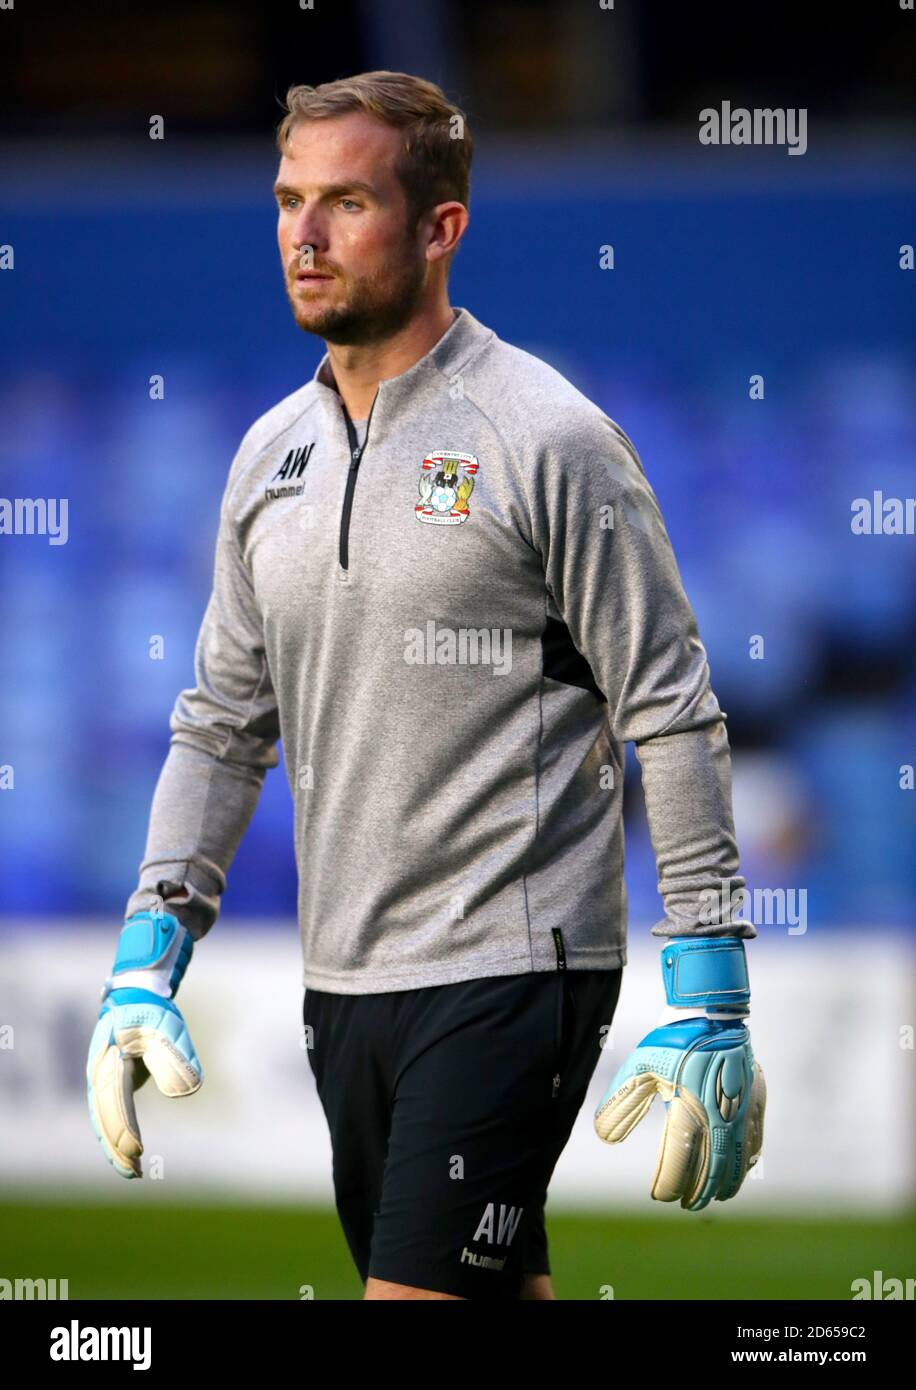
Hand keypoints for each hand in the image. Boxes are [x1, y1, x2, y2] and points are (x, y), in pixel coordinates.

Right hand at [86, 986, 202, 1178]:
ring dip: (114, 1147)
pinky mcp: (108, 1085)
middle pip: (103, 1118)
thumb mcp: (167, 1027)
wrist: (134, 994)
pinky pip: (109, 1116)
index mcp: (109, 1060)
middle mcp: (99, 1074)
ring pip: (103, 1121)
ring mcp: (100, 1080)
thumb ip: (175, 1058)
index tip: (137, 1151)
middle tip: (134, 1173)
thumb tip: (183, 1094)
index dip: (124, 1127)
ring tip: (132, 1173)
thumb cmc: (151, 1009)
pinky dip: (117, 1135)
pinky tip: (130, 1153)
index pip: (115, 1101)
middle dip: (116, 1147)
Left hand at [594, 1015, 764, 1209]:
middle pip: (712, 1167)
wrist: (712, 1013)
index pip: (679, 1159)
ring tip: (718, 1196)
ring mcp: (741, 1109)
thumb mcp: (640, 1067)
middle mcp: (718, 1114)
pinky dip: (748, 1158)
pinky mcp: (756, 1100)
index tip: (660, 1196)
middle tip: (690, 1205)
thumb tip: (603, 1137)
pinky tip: (744, 1167)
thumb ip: (622, 1103)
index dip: (670, 1182)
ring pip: (738, 1157)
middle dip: (700, 1191)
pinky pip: (755, 1138)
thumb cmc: (673, 1040)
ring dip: (727, 1181)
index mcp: (688, 1108)